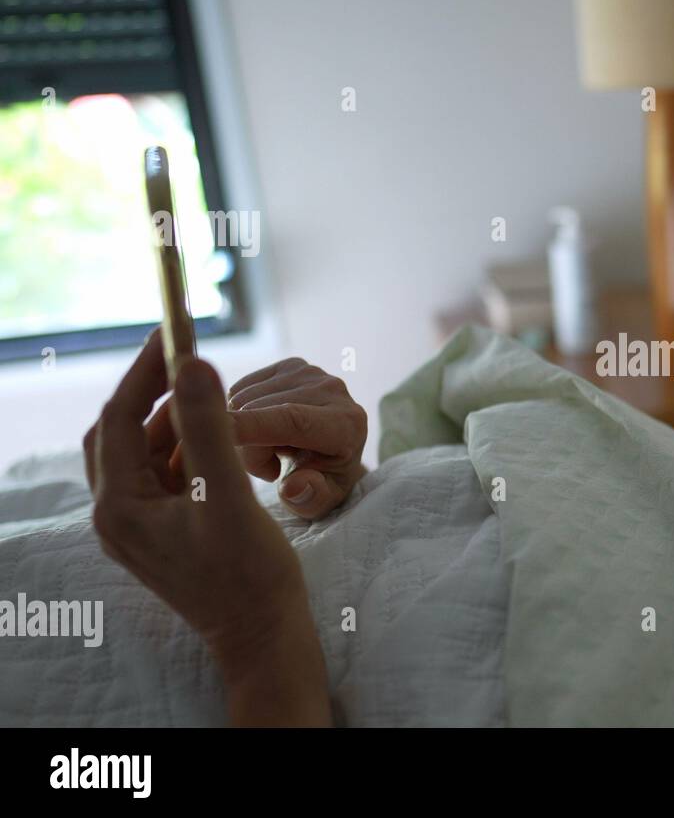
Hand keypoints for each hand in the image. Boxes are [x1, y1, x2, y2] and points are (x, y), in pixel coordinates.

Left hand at [84, 331, 328, 724]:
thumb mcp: (229, 496)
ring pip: (142, 452)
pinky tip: (218, 442)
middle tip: (189, 354)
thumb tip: (192, 364)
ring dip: (173, 421)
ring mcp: (138, 527)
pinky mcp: (162, 533)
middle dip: (154, 391)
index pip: (118, 416)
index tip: (177, 330)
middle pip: (120, 431)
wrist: (264, 635)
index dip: (147, 369)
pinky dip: (184, 449)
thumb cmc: (249, 573)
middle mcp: (116, 516)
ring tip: (213, 400)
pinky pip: (162, 475)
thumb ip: (209, 428)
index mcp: (119, 507)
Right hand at [225, 357, 367, 519]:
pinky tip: (267, 430)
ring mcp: (310, 372)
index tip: (217, 435)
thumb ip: (310, 498)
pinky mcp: (289, 366)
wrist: (333, 454)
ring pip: (242, 399)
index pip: (291, 420)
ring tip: (272, 450)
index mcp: (345, 425)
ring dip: (242, 433)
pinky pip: (239, 389)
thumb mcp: (320, 503)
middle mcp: (331, 390)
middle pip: (258, 411)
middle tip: (268, 470)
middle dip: (247, 450)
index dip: (250, 426)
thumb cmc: (322, 484)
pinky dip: (241, 415)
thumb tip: (294, 486)